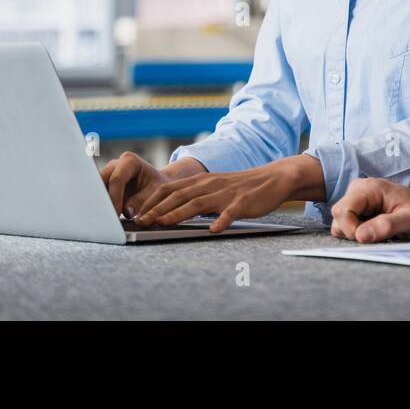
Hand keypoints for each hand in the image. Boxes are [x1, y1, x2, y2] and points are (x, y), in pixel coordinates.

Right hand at [99, 151, 204, 219]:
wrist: (159, 184)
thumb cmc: (159, 186)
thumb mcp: (156, 192)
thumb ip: (142, 200)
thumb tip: (126, 211)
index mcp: (130, 161)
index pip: (117, 179)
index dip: (114, 198)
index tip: (115, 214)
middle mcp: (116, 165)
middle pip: (101, 182)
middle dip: (102, 200)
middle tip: (105, 219)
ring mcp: (108, 174)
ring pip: (96, 189)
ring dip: (98, 204)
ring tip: (102, 220)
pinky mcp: (104, 185)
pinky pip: (97, 195)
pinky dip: (100, 206)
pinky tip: (102, 218)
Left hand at [132, 155, 320, 232]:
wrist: (273, 178)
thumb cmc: (241, 188)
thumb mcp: (214, 188)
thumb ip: (195, 197)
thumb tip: (170, 210)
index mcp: (201, 181)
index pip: (170, 189)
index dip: (152, 201)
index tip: (136, 214)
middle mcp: (209, 185)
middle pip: (179, 196)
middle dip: (158, 208)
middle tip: (141, 221)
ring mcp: (226, 193)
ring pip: (198, 203)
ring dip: (179, 213)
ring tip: (163, 223)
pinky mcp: (242, 202)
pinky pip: (230, 212)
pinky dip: (221, 220)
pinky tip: (214, 229)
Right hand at [330, 178, 409, 242]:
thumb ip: (387, 226)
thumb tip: (360, 236)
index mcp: (370, 188)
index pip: (342, 210)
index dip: (351, 229)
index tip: (370, 239)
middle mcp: (359, 189)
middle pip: (338, 216)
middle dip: (353, 232)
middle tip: (379, 235)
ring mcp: (357, 198)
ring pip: (340, 223)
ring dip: (356, 233)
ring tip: (380, 232)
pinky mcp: (357, 208)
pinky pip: (347, 225)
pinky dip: (359, 233)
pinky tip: (376, 231)